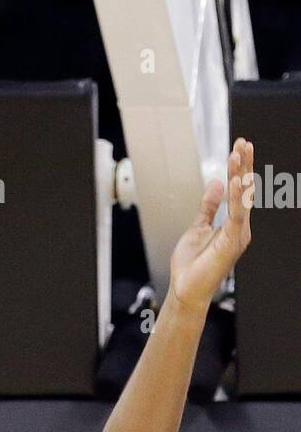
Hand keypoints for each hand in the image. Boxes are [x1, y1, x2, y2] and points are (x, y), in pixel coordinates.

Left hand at [169, 139, 253, 314]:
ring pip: (243, 199)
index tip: (238, 147)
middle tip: (243, 142)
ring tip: (239, 153)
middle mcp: (240, 228)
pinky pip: (237, 215)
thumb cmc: (191, 265)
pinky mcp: (233, 242)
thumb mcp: (198, 226)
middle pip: (246, 191)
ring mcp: (239, 235)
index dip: (239, 169)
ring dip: (241, 174)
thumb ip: (209, 206)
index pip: (239, 191)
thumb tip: (215, 184)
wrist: (186, 289)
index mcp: (234, 224)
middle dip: (244, 165)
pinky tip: (236, 180)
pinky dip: (237, 197)